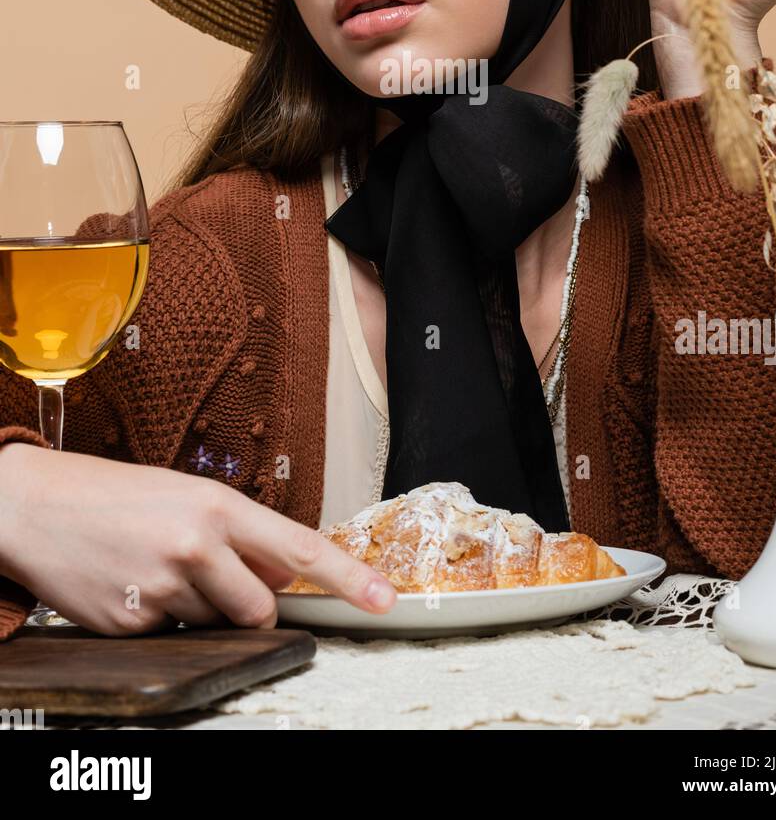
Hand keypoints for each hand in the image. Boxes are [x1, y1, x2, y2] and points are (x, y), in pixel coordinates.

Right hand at [0, 442, 395, 633]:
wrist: (34, 505)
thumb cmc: (114, 496)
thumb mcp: (186, 496)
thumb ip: (237, 535)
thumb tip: (280, 577)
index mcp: (218, 505)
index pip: (298, 547)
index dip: (347, 578)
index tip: (383, 598)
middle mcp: (197, 544)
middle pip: (260, 606)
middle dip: (247, 603)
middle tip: (205, 572)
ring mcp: (164, 587)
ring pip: (216, 624)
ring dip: (197, 609)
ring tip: (157, 568)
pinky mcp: (134, 622)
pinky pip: (171, 636)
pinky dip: (158, 619)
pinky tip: (131, 584)